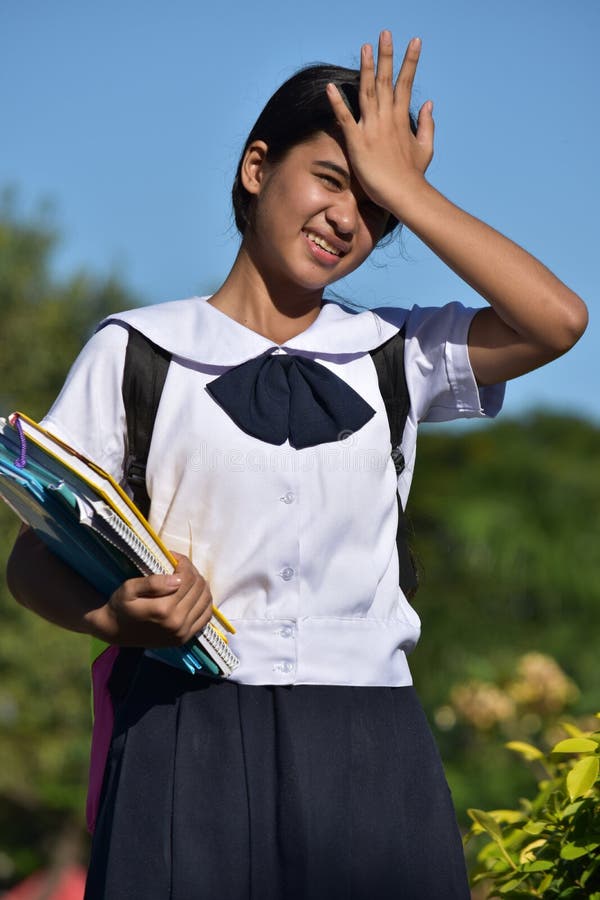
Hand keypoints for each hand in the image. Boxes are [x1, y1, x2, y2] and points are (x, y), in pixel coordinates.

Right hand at [92, 552, 213, 646]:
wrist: (115, 631)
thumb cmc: (121, 606)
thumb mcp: (129, 589)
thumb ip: (153, 583)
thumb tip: (178, 579)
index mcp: (163, 609)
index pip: (187, 578)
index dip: (184, 563)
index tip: (174, 558)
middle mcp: (177, 622)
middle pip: (199, 587)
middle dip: (193, 572)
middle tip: (180, 567)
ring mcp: (183, 632)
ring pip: (206, 600)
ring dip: (200, 585)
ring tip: (187, 579)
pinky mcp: (185, 638)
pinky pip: (206, 616)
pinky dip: (204, 602)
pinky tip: (194, 594)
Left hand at [326, 31, 433, 214]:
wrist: (405, 194)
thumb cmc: (414, 175)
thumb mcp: (426, 147)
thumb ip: (428, 124)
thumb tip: (429, 103)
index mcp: (402, 119)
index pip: (406, 84)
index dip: (410, 61)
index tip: (414, 41)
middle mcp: (387, 119)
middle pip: (387, 81)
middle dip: (387, 56)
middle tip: (385, 33)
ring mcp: (372, 129)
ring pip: (368, 92)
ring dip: (366, 68)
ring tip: (365, 47)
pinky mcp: (357, 142)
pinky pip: (345, 119)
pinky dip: (338, 103)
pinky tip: (330, 87)